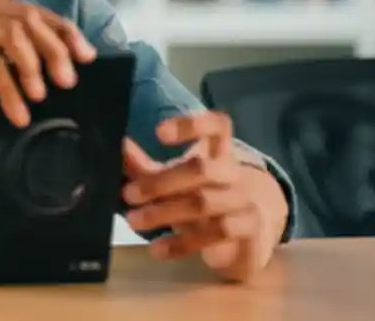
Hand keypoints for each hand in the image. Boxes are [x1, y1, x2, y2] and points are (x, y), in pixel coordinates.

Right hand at [0, 0, 96, 126]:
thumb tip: (44, 66)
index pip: (29, 9)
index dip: (62, 30)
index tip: (86, 55)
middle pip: (27, 19)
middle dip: (56, 49)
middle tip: (71, 80)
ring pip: (13, 36)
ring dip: (36, 68)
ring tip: (44, 96)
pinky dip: (10, 91)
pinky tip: (17, 113)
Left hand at [121, 112, 288, 281]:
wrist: (254, 234)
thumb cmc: (209, 198)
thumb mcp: (178, 182)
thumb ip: (149, 168)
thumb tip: (120, 146)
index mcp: (220, 152)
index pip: (217, 126)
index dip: (192, 124)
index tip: (159, 132)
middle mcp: (235, 173)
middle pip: (202, 168)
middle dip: (161, 181)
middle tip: (128, 194)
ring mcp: (246, 201)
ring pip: (204, 203)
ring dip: (164, 213)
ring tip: (133, 221)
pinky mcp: (248, 230)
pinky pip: (215, 234)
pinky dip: (181, 243)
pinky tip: (157, 249)